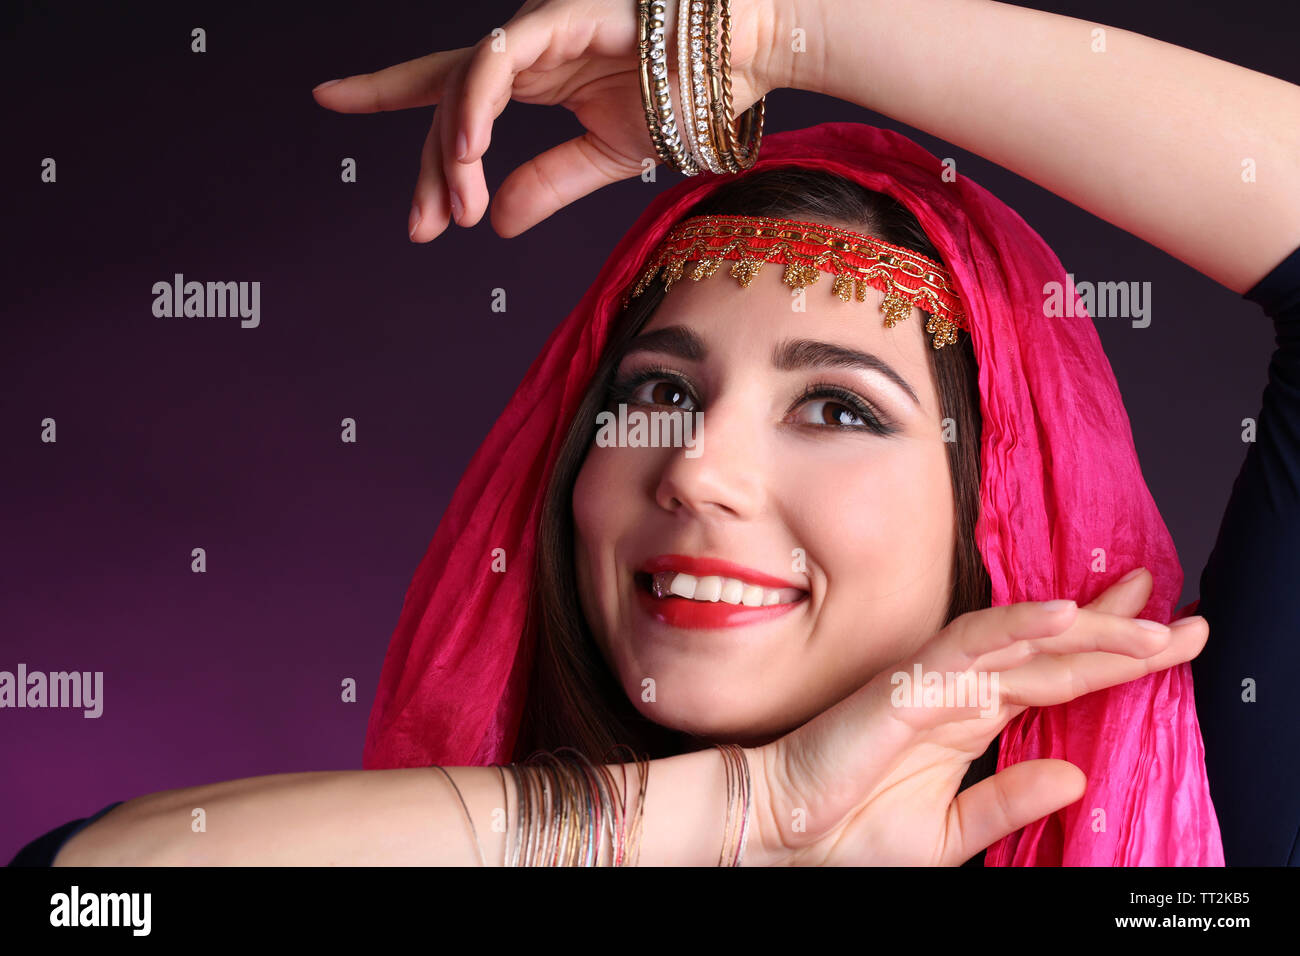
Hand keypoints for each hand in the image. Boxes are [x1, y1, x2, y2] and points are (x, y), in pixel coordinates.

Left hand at [311, 0, 786, 241]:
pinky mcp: (555, 16)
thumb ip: (549, 184)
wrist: (745, 60)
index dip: (385, 90)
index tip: (327, 96)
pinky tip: (469, 155)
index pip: (445, 85)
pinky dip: (475, 108)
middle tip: (423, 229)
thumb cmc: (685, 96)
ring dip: (452, 153)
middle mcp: (522, 46)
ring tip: (456, 211)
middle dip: (429, 170)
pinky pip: (495, 61)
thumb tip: (499, 223)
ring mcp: (535, 26)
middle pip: (446, 104)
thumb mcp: (606, 159)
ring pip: (462, 85)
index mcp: (532, 74)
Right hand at [745, 568, 1209, 864]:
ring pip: (1025, 641)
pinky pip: (970, 646)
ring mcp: (937, 680)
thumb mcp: (951, 832)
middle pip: (1055, 650)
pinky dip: (1016, 627)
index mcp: (973, 718)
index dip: (1110, 655)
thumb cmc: (850, 831)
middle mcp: (962, 690)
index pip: (1055, 676)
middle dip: (1121, 631)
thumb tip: (1076, 776)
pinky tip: (1063, 615)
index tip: (1167, 638)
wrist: (783, 830)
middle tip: (1185, 618)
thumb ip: (1010, 801)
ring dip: (1089, 629)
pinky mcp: (909, 683)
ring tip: (1152, 623)